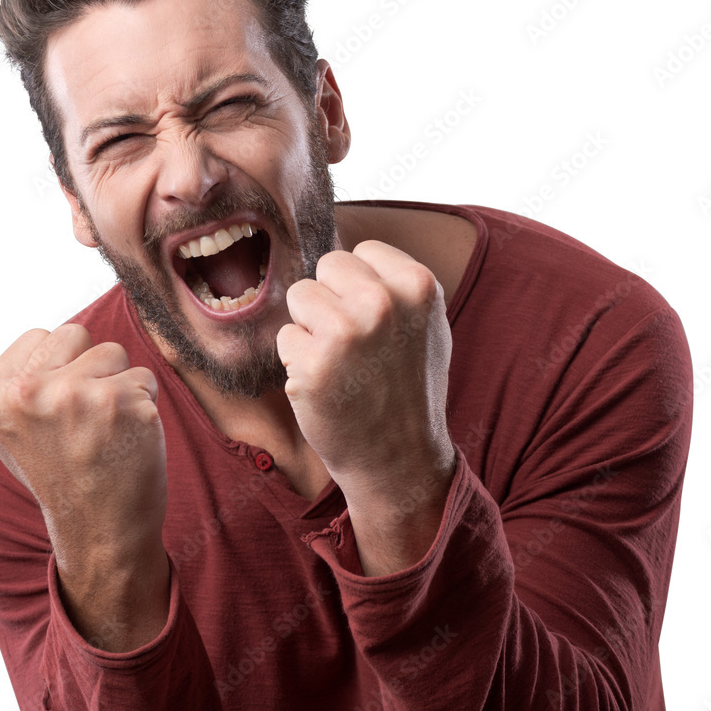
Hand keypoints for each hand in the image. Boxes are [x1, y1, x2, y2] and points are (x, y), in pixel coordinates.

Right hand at [0, 324, 169, 648]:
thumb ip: (22, 380)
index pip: (42, 336)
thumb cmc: (64, 475)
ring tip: (104, 431)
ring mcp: (74, 395)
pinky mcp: (120, 401)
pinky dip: (144, 404)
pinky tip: (127, 440)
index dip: (60, 369)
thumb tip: (48, 336)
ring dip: (118, 385)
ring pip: (114, 352)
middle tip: (84, 421)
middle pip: (78, 334)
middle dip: (89, 368)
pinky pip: (144, 377)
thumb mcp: (15, 430)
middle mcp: (26, 391)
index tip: (58, 414)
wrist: (101, 531)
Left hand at [276, 241, 456, 574]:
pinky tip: (326, 387)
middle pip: (325, 266)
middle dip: (330, 300)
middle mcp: (383, 302)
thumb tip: (349, 251)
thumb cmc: (408, 389)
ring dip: (310, 328)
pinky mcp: (313, 363)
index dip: (358, 288)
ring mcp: (346, 332)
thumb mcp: (425, 325)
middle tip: (354, 346)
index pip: (360, 251)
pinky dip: (296, 363)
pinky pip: (285, 338)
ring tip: (340, 364)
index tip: (374, 324)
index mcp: (419, 285)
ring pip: (299, 296)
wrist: (399, 459)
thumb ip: (394, 284)